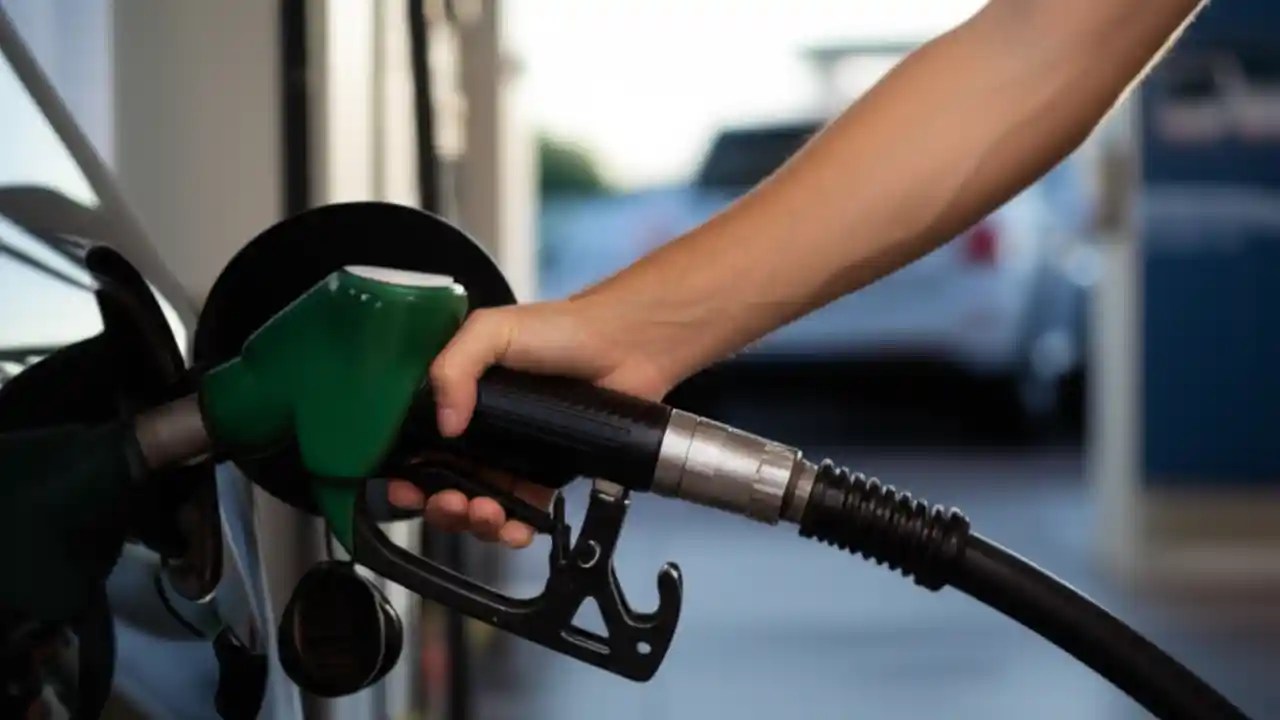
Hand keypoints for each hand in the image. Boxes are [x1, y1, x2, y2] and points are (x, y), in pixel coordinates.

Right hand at [387, 296, 677, 548]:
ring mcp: (515, 454)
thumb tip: (444, 425)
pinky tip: (516, 529)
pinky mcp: (549, 474)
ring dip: (477, 522)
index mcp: (459, 397)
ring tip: (488, 513)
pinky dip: (515, 529)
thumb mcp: (493, 331)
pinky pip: (524, 511)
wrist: (624, 345)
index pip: (420, 443)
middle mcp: (482, 428)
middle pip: (446, 482)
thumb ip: (454, 366)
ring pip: (482, 503)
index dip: (407, 472)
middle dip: (443, 505)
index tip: (405, 489)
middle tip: (453, 503)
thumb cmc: (559, 330)